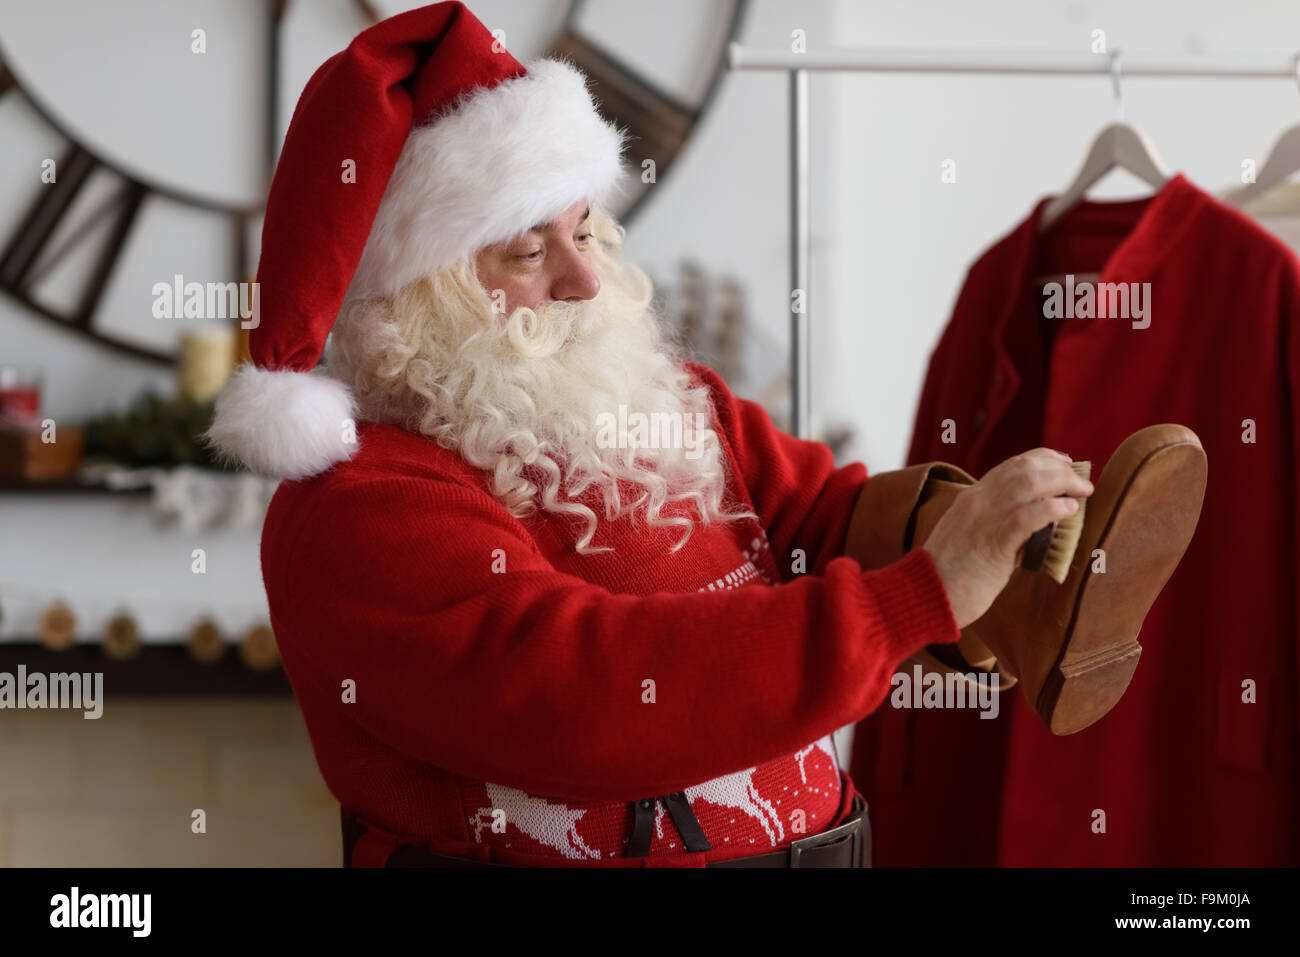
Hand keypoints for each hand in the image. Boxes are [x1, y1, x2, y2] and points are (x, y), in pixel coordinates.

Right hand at [921, 448, 1094, 628]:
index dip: (1044, 459)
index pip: (1013, 465)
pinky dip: (1052, 509)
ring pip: (1028, 483)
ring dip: (1062, 483)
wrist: (925, 594)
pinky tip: (1069, 510)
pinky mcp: (992, 542)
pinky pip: (1027, 516)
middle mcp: (977, 500)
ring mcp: (983, 518)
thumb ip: (1001, 528)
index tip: (1065, 463)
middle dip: (1060, 469)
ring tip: (1081, 492)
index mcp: (972, 498)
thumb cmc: (950, 575)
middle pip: (1025, 468)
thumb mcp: (973, 539)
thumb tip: (1038, 527)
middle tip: (1082, 481)